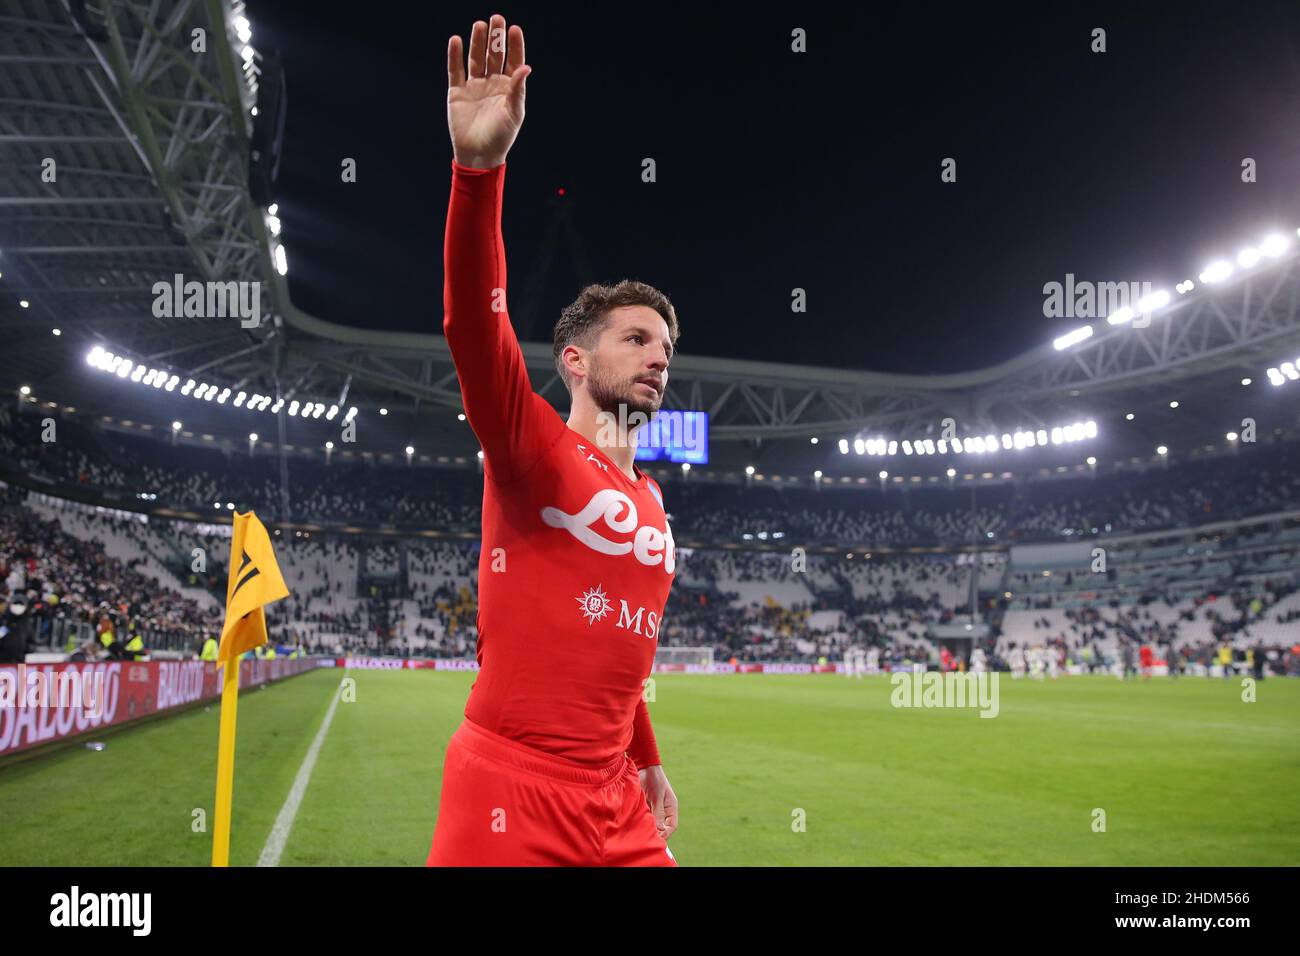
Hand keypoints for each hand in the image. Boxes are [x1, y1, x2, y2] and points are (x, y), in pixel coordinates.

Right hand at [447, 14, 530, 168]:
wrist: (478, 155)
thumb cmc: (501, 136)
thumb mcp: (514, 113)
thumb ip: (518, 89)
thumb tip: (526, 67)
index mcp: (509, 87)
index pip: (513, 61)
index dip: (514, 45)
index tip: (514, 29)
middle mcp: (492, 83)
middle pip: (494, 55)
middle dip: (495, 38)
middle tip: (496, 19)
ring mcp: (474, 86)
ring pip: (476, 59)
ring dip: (477, 42)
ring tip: (479, 25)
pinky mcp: (457, 92)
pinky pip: (455, 70)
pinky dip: (455, 56)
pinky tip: (457, 40)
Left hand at [638, 765, 678, 840]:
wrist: (644, 767)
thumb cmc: (654, 779)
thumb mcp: (658, 796)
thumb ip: (659, 812)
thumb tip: (660, 829)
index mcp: (671, 807)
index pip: (672, 826)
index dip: (666, 834)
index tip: (657, 839)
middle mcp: (664, 810)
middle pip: (662, 827)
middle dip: (656, 833)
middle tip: (647, 838)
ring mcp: (655, 808)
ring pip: (653, 823)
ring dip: (647, 827)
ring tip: (640, 832)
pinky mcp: (646, 806)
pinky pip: (645, 817)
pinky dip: (642, 821)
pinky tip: (635, 823)